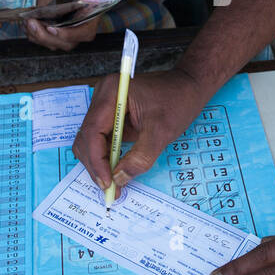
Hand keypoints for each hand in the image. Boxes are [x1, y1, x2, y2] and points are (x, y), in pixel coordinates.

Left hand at [23, 0, 101, 50]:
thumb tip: (30, 12)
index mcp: (91, 11)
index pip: (85, 32)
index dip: (67, 35)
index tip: (51, 28)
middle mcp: (84, 23)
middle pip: (68, 43)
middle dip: (47, 37)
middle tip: (31, 23)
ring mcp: (73, 26)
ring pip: (58, 43)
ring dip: (41, 38)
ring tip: (27, 23)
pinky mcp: (63, 25)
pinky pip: (52, 37)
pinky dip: (39, 34)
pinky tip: (29, 24)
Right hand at [72, 67, 207, 194]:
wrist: (187, 86)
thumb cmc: (177, 101)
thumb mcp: (162, 132)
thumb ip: (140, 157)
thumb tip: (119, 179)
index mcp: (111, 93)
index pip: (93, 132)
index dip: (97, 160)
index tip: (107, 182)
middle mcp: (102, 97)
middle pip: (86, 137)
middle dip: (95, 165)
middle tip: (110, 188)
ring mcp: (104, 106)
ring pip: (89, 141)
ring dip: (98, 163)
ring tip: (113, 183)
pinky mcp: (110, 115)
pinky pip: (100, 139)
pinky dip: (105, 157)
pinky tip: (114, 170)